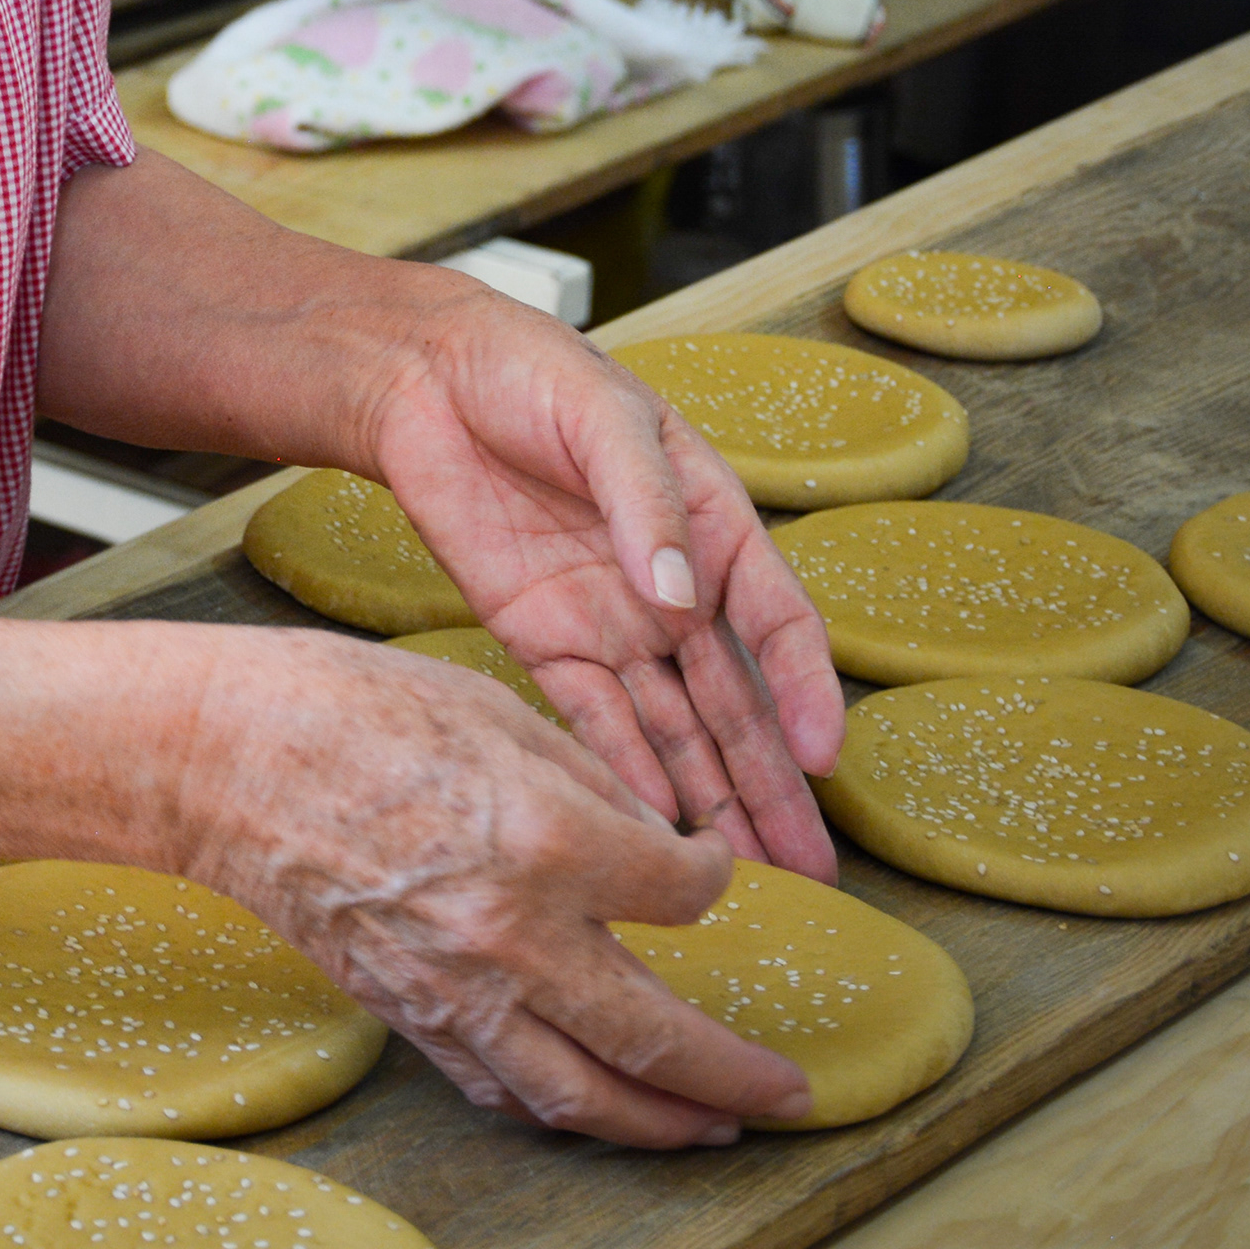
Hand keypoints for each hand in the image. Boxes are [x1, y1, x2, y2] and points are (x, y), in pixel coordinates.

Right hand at [183, 626, 811, 1143]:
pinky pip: (502, 1086)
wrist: (219, 760)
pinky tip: (593, 1105)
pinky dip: (559, 1106)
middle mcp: (513, 935)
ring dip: (662, 1122)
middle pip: (659, 1037)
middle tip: (791, 1091)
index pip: (681, 894)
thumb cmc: (345, 709)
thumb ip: (590, 784)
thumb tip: (653, 839)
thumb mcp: (495, 709)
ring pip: (584, 1094)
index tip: (708, 866)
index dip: (710, 876)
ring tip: (714, 1126)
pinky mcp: (408, 1013)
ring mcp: (456, 989)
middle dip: (739, 1072)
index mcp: (547, 839)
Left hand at [361, 287, 844, 874]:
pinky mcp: (544, 639)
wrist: (426, 378)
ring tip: (753, 877)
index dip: (805, 688)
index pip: (778, 620)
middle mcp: (673, 588)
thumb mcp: (605, 417)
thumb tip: (678, 595)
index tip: (824, 755)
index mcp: (713, 524)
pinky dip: (625, 774)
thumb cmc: (533, 373)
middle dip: (774, 785)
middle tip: (817, 869)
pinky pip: (594, 720)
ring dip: (711, 801)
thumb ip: (643, 503)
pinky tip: (656, 831)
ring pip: (675, 729)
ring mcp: (610, 621)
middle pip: (735, 701)